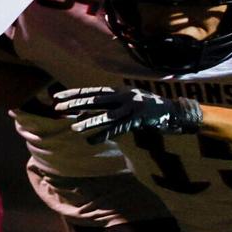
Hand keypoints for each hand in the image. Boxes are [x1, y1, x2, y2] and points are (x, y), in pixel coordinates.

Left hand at [54, 86, 202, 144]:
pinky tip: (93, 141)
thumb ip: (112, 105)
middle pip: (95, 100)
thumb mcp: (130, 101)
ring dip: (89, 122)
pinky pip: (119, 128)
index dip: (74, 94)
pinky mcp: (138, 119)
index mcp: (120, 90)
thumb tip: (92, 111)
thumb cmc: (150, 108)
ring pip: (105, 116)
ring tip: (74, 128)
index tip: (57, 96)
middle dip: (75, 104)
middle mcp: (123, 96)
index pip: (92, 91)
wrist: (174, 111)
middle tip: (57, 108)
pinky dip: (105, 135)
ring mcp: (131, 107)